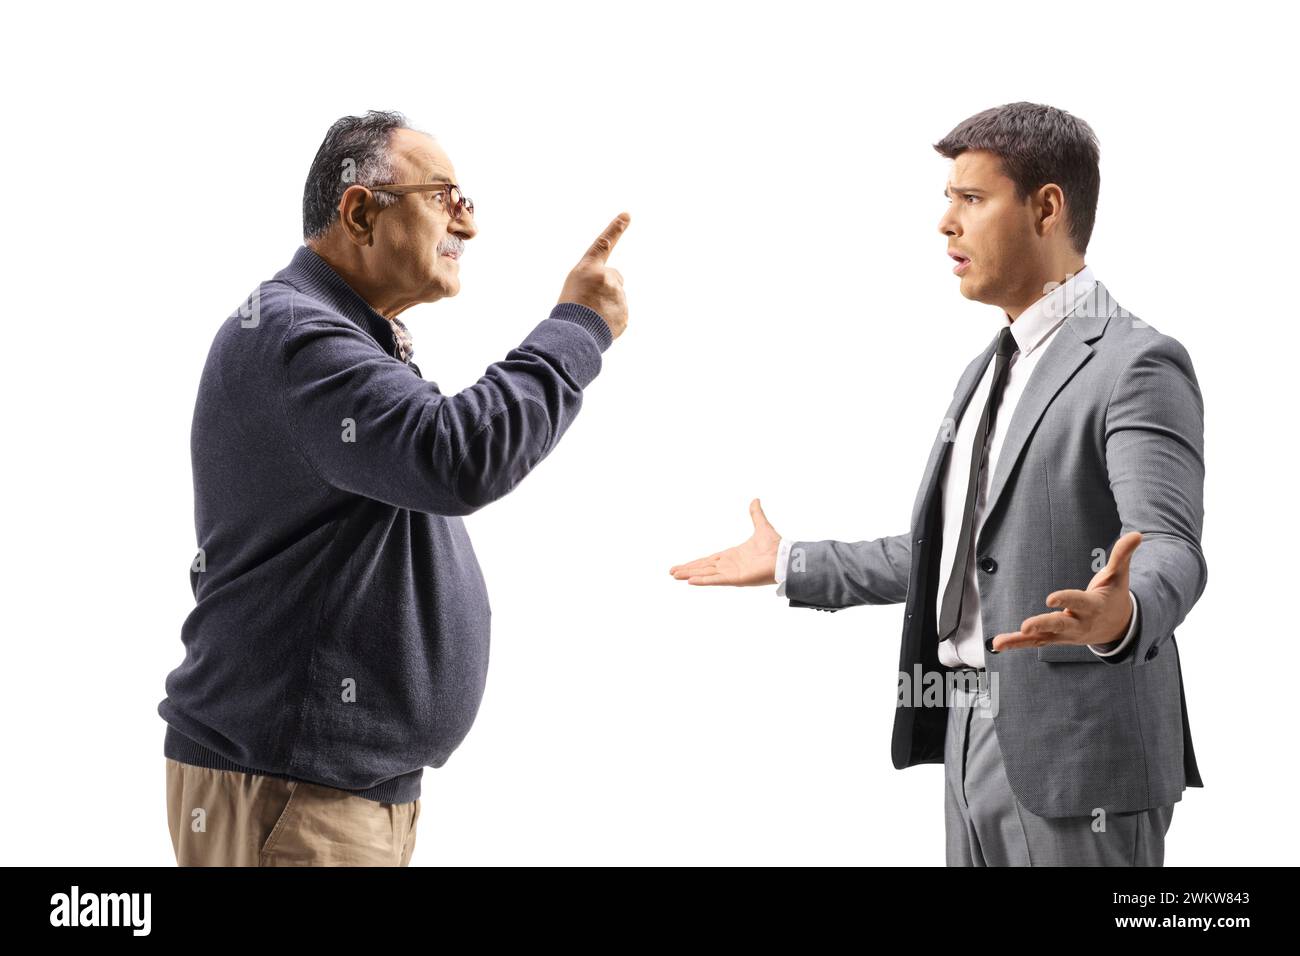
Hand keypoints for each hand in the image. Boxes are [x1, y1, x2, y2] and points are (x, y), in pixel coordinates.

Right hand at [558, 213, 629, 338]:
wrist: (573, 334)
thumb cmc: (568, 309)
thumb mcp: (574, 285)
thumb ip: (596, 279)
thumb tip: (616, 288)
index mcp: (589, 269)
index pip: (603, 244)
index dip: (615, 229)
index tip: (627, 215)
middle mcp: (606, 277)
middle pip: (614, 276)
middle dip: (606, 286)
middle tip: (589, 301)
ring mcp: (617, 295)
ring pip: (617, 296)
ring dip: (607, 304)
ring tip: (591, 315)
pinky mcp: (624, 313)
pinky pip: (619, 313)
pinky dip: (611, 318)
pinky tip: (599, 324)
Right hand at [668, 499, 781, 585]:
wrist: (785, 557)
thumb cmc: (775, 546)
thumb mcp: (762, 526)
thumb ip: (755, 514)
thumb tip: (755, 499)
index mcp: (732, 556)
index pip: (708, 560)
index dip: (694, 562)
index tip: (681, 566)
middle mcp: (729, 565)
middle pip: (703, 567)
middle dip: (687, 569)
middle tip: (671, 572)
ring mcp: (731, 573)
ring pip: (706, 574)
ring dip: (690, 574)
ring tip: (675, 576)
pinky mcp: (736, 579)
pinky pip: (716, 580)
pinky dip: (704, 580)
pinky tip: (690, 581)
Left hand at [990, 531, 1141, 651]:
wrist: (1117, 626)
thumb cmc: (1113, 596)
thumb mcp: (1119, 576)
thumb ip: (1122, 555)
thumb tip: (1137, 534)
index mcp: (1092, 606)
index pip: (1077, 601)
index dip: (1065, 599)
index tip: (1050, 598)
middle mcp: (1078, 623)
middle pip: (1059, 624)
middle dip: (1042, 624)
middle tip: (1025, 626)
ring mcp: (1065, 633)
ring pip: (1042, 637)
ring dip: (1020, 640)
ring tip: (1000, 642)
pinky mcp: (1055, 638)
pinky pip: (1034, 642)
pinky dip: (1017, 643)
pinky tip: (998, 644)